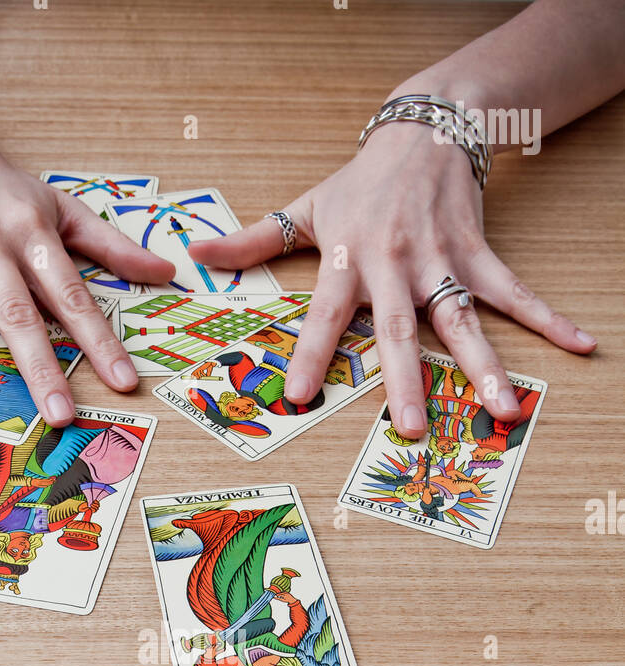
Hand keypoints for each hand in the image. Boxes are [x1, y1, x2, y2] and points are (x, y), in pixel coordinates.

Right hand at [0, 127, 174, 428]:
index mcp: (33, 238)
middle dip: (38, 367)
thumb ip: (112, 247)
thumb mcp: (63, 208)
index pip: (74, 297)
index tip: (124, 383)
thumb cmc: (6, 187)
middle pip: (15, 316)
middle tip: (57, 417)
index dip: (100, 341)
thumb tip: (166, 274)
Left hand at [194, 120, 595, 437]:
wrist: (423, 126)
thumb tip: (195, 256)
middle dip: (405, 382)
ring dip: (485, 365)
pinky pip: (515, 291)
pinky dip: (548, 318)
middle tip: (410, 428)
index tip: (298, 397)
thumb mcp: (305, 209)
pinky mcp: (478, 252)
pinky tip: (579, 345)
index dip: (309, 354)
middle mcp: (394, 267)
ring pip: (463, 319)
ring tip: (502, 410)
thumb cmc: (360, 181)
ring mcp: (441, 261)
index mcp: (348, 261)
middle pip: (401, 330)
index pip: (323, 315)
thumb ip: (252, 242)